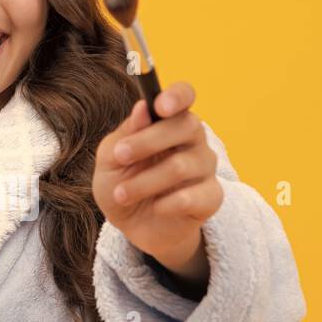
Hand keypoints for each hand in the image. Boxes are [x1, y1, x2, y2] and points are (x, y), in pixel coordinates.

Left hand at [92, 81, 222, 285]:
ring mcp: (205, 168)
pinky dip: (167, 204)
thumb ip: (125, 134)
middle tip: (120, 156)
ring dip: (144, 181)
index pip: (184, 95)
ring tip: (121, 194)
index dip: (176, 95)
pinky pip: (193, 196)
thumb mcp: (110, 159)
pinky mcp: (211, 197)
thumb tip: (143, 109)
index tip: (159, 105)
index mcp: (169, 121)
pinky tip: (156, 208)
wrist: (133, 227)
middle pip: (186, 126)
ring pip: (181, 166)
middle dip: (147, 142)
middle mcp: (193, 139)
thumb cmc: (123, 183)